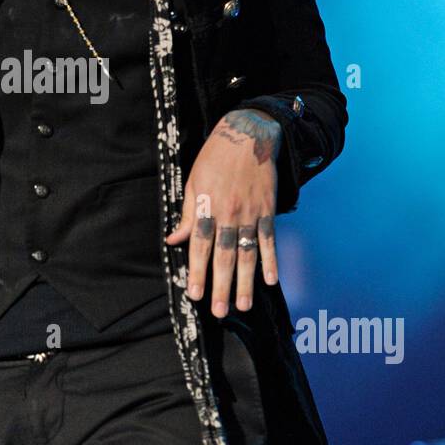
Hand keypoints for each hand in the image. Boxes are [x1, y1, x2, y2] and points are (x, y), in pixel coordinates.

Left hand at [164, 108, 281, 317]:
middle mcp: (228, 213)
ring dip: (246, 282)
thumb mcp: (193, 181)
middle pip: (224, 256)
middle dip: (221, 286)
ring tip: (243, 305)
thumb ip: (187, 214)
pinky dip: (271, 260)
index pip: (199, 246)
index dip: (196, 271)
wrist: (247, 133)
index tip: (194, 294)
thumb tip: (174, 239)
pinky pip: (269, 240)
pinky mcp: (267, 210)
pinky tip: (271, 280)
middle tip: (219, 311)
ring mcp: (250, 213)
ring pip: (247, 253)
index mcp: (206, 207)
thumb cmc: (215, 157)